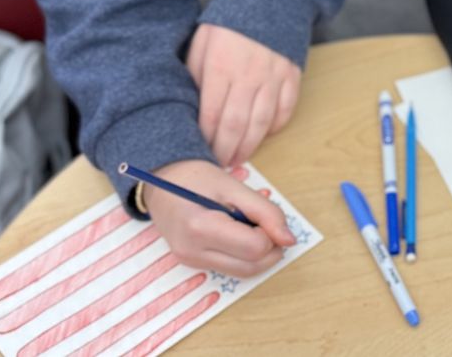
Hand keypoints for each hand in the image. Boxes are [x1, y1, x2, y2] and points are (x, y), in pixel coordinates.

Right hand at [144, 160, 294, 275]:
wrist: (162, 183)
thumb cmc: (197, 179)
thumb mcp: (235, 186)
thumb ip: (266, 211)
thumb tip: (290, 240)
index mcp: (201, 228)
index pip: (254, 248)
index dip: (271, 233)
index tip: (268, 216)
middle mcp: (193, 252)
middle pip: (251, 266)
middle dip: (269, 247)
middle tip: (265, 222)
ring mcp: (191, 262)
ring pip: (243, 272)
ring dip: (258, 253)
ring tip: (251, 225)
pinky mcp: (193, 265)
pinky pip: (231, 268)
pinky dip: (244, 254)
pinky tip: (238, 232)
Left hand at [187, 24, 300, 166]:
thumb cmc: (229, 23)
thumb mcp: (201, 43)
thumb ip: (195, 75)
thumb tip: (191, 108)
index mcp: (221, 66)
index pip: (212, 115)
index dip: (206, 139)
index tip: (200, 152)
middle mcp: (249, 75)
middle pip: (237, 125)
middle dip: (227, 151)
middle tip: (220, 165)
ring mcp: (274, 76)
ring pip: (262, 122)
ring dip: (250, 145)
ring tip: (239, 157)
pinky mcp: (292, 76)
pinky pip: (286, 109)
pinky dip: (275, 126)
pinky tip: (264, 133)